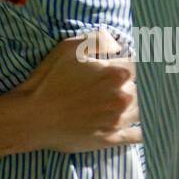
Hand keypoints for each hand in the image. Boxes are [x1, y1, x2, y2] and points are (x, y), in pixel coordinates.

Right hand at [6, 29, 140, 153]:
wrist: (33, 116)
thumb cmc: (49, 79)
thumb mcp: (69, 48)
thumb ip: (98, 40)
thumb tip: (117, 43)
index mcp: (116, 73)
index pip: (137, 64)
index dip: (130, 61)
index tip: (125, 61)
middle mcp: (123, 97)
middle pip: (140, 87)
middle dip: (132, 82)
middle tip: (124, 81)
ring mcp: (118, 120)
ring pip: (141, 110)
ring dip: (138, 103)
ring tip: (132, 100)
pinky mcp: (110, 138)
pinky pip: (136, 136)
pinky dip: (142, 132)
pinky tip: (144, 128)